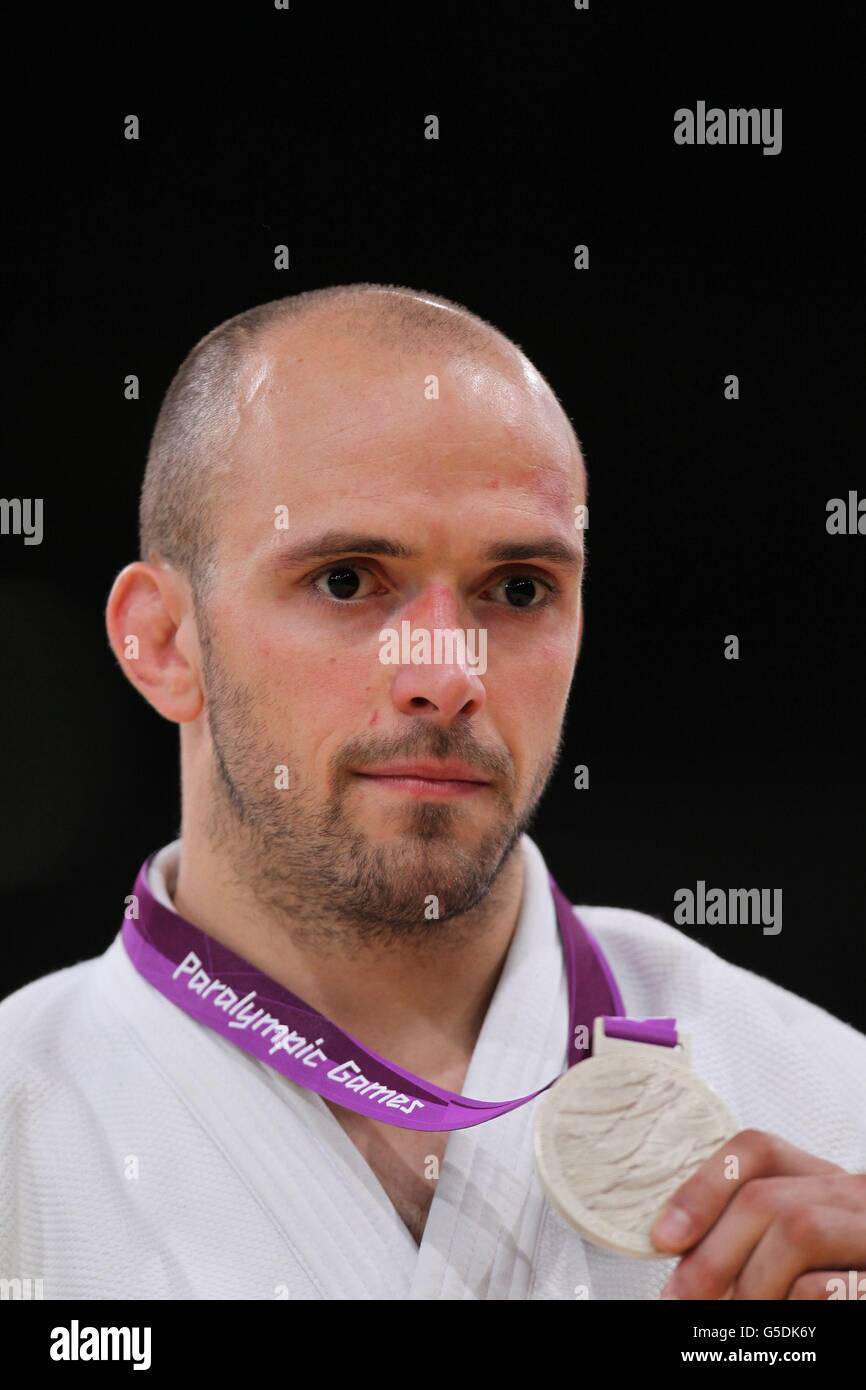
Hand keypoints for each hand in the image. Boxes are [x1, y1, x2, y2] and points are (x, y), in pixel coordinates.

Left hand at [650, 1128, 865, 1298]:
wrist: (861, 1296)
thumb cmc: (829, 1287)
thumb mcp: (791, 1256)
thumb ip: (751, 1238)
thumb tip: (679, 1246)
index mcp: (825, 1184)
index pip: (758, 1150)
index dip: (703, 1188)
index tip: (663, 1238)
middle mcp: (855, 1196)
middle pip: (765, 1197)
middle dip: (712, 1255)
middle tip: (681, 1298)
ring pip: (798, 1230)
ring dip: (751, 1286)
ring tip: (736, 1318)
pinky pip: (826, 1283)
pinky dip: (790, 1307)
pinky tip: (781, 1323)